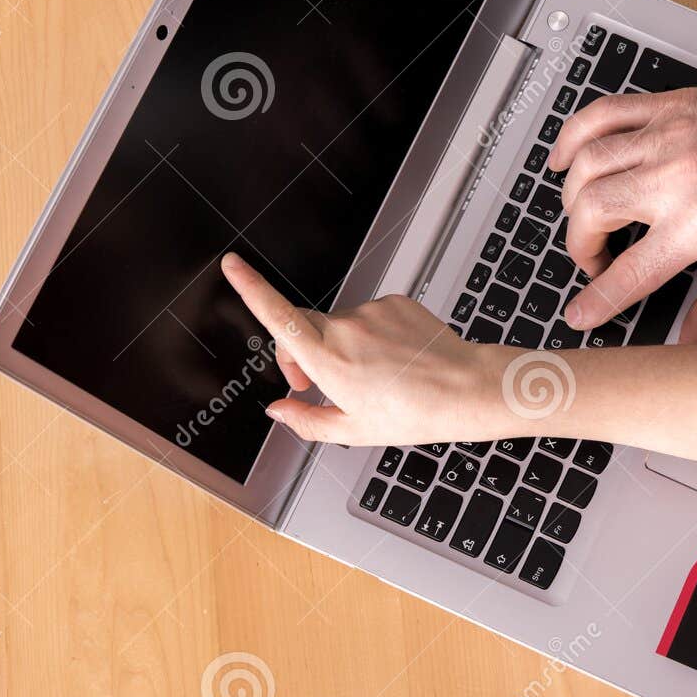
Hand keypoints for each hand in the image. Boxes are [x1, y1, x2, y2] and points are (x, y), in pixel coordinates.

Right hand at [219, 253, 513, 446]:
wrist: (465, 389)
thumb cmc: (414, 412)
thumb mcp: (353, 430)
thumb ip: (307, 419)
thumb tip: (279, 410)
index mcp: (329, 361)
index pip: (279, 317)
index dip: (250, 287)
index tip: (232, 266)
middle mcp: (347, 329)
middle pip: (302, 324)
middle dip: (298, 348)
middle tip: (310, 381)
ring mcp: (372, 311)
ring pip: (340, 323)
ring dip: (342, 344)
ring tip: (372, 375)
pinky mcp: (395, 302)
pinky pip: (370, 315)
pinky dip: (371, 334)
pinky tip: (393, 358)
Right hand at [548, 70, 696, 341]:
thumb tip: (695, 342)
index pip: (631, 272)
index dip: (598, 299)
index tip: (580, 313)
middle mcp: (676, 176)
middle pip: (591, 211)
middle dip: (580, 246)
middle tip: (595, 261)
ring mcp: (667, 136)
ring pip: (588, 164)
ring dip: (573, 196)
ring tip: (584, 217)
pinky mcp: (668, 107)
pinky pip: (601, 114)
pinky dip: (573, 136)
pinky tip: (567, 158)